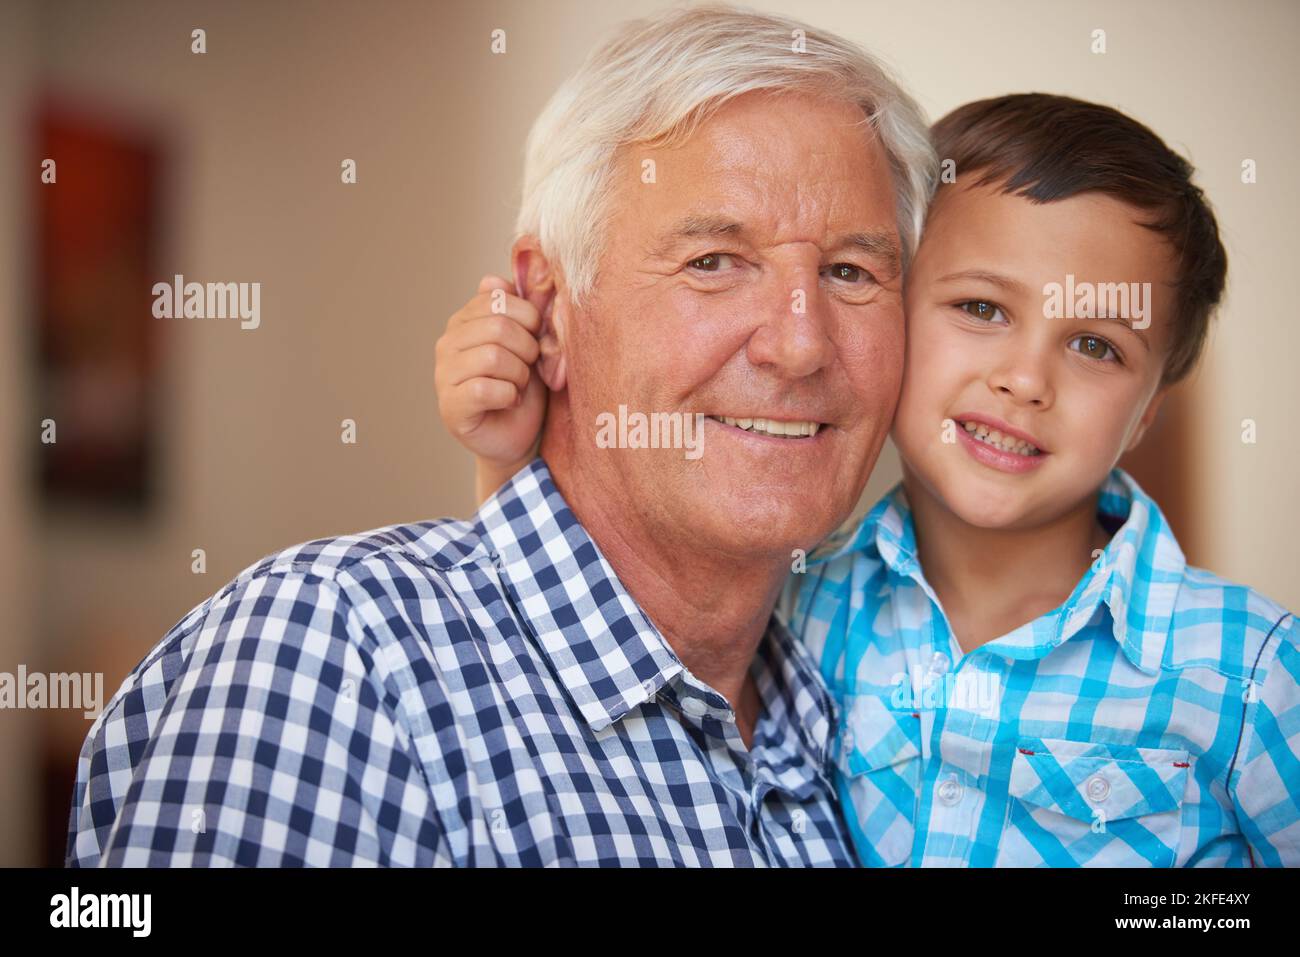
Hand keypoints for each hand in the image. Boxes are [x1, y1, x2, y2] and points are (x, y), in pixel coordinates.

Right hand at [435, 274, 547, 471]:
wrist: (517, 435)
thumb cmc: (524, 386)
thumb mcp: (530, 341)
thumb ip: (520, 309)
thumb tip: (497, 280)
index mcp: (465, 320)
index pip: (500, 299)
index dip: (529, 319)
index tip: (535, 340)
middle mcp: (448, 343)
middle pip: (499, 327)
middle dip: (527, 349)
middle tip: (529, 368)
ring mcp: (444, 374)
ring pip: (493, 357)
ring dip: (519, 375)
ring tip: (518, 386)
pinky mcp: (450, 406)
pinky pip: (486, 389)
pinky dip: (509, 396)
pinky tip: (509, 402)